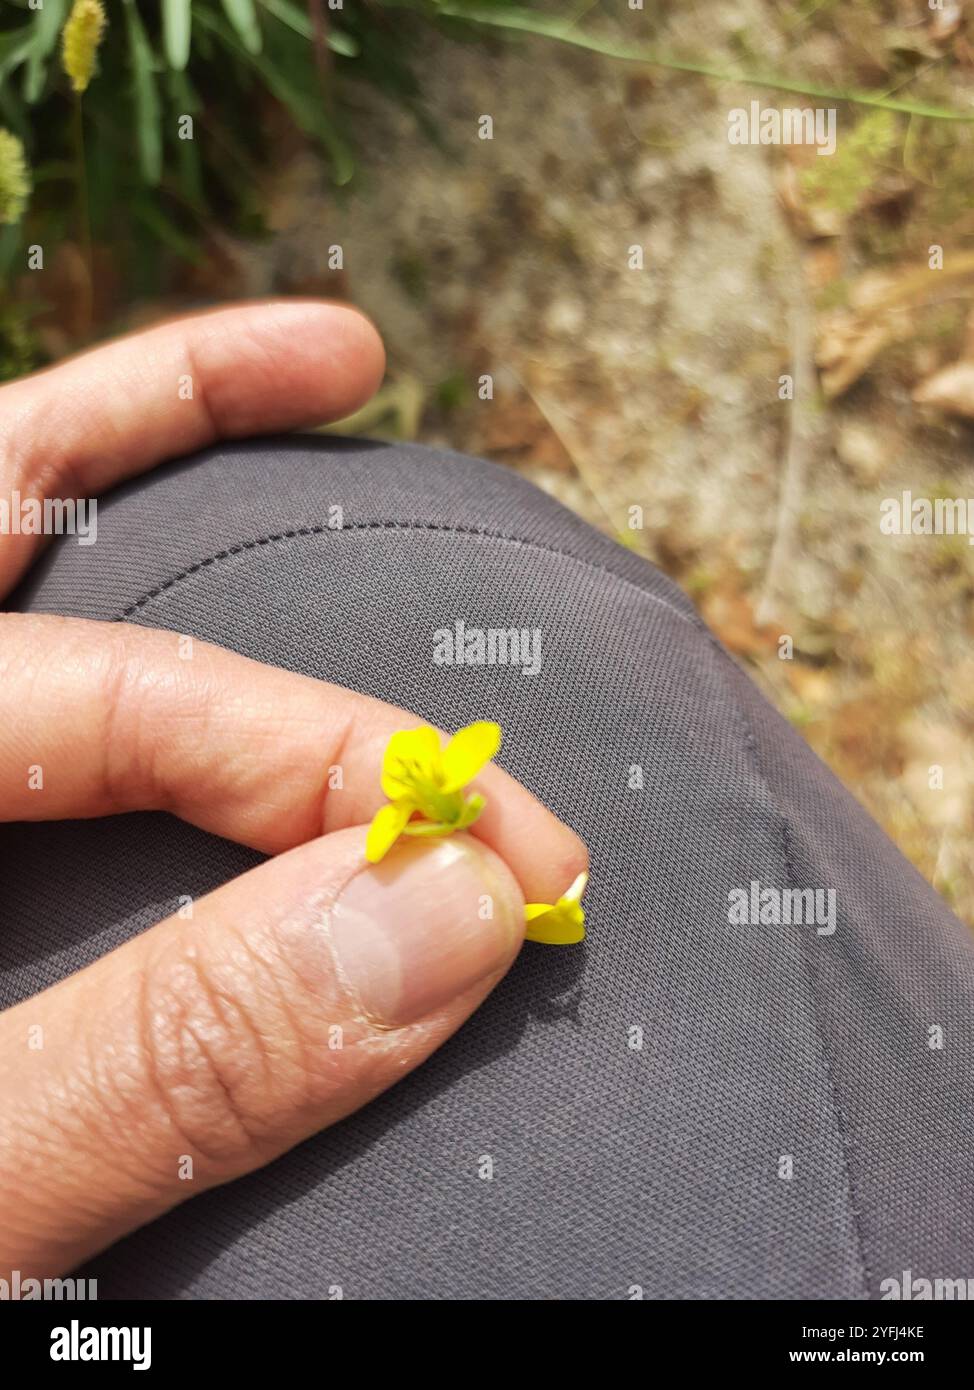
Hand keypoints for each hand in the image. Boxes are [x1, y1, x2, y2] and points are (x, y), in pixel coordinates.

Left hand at [0, 302, 586, 1277]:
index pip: (91, 705)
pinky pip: (5, 676)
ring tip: (278, 352)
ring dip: (117, 428)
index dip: (316, 765)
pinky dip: (81, 559)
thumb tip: (424, 923)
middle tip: (348, 372)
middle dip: (181, 442)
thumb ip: (151, 1069)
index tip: (496, 863)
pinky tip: (164, 526)